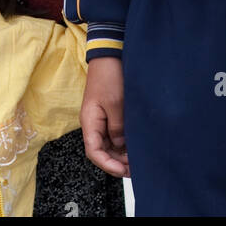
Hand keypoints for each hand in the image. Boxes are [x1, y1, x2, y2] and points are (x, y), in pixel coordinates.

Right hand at [81, 57, 128, 177]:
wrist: (109, 55)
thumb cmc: (109, 76)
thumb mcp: (116, 104)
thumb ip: (117, 128)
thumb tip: (120, 147)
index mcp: (89, 121)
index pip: (94, 152)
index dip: (108, 165)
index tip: (124, 170)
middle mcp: (93, 123)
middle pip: (101, 151)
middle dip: (116, 162)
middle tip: (135, 168)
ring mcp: (100, 119)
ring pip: (108, 145)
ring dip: (120, 154)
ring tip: (136, 160)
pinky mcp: (108, 114)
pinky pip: (113, 135)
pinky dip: (122, 144)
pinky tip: (134, 146)